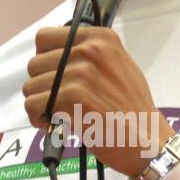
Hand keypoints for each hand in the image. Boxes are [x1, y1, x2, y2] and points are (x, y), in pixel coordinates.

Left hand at [23, 25, 175, 178]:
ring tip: (58, 115)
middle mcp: (90, 49)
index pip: (44, 38)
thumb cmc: (133, 109)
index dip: (44, 61)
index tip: (54, 78)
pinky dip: (38, 119)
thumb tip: (55, 57)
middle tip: (57, 102)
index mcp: (101, 38)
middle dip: (41, 86)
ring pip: (30, 86)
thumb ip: (90, 56)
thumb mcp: (119, 66)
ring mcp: (81, 71)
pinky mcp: (72, 96)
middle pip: (34, 64)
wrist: (148, 141)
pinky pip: (33, 105)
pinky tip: (55, 124)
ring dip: (39, 105)